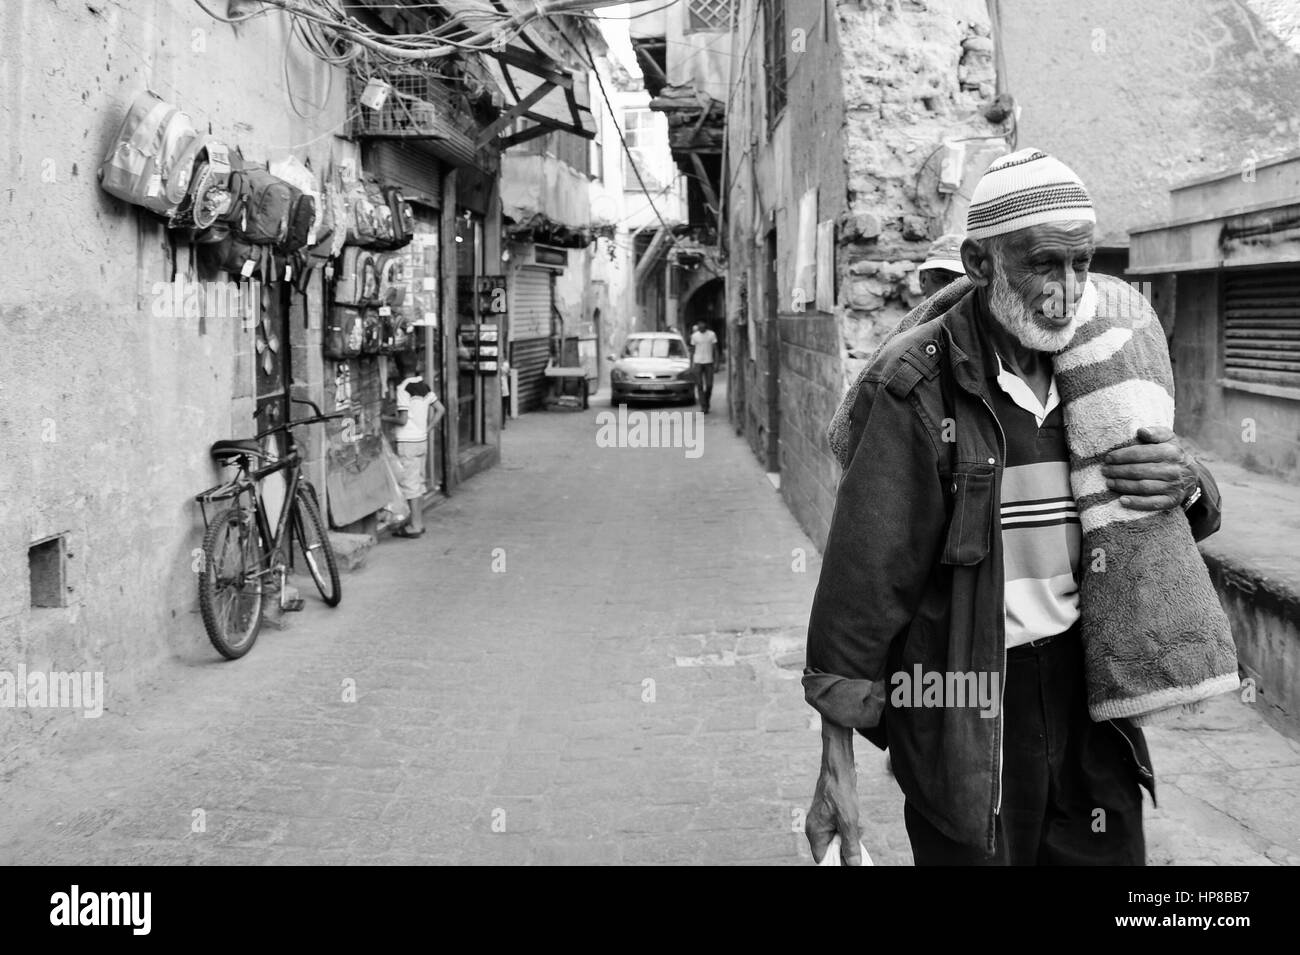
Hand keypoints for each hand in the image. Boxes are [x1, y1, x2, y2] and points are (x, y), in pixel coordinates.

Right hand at [806, 721, 863, 864]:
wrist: (838, 769)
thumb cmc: (840, 792)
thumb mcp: (849, 822)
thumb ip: (850, 846)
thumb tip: (854, 864)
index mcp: (815, 833)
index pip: (823, 860)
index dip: (837, 863)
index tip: (852, 861)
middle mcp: (814, 829)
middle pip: (830, 851)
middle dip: (846, 849)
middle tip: (859, 842)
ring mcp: (820, 822)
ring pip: (836, 840)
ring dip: (849, 839)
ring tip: (859, 830)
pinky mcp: (828, 816)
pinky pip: (838, 830)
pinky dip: (848, 830)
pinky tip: (857, 824)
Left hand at [1101, 425, 1199, 510]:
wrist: (1191, 475)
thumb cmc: (1171, 454)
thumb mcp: (1168, 438)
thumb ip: (1156, 432)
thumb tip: (1141, 431)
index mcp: (1171, 452)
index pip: (1141, 453)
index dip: (1122, 456)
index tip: (1108, 458)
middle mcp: (1173, 470)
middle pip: (1139, 471)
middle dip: (1118, 471)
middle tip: (1105, 471)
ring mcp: (1173, 486)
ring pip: (1143, 486)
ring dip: (1123, 485)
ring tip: (1109, 483)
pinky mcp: (1172, 500)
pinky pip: (1152, 503)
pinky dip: (1136, 503)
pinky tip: (1122, 500)